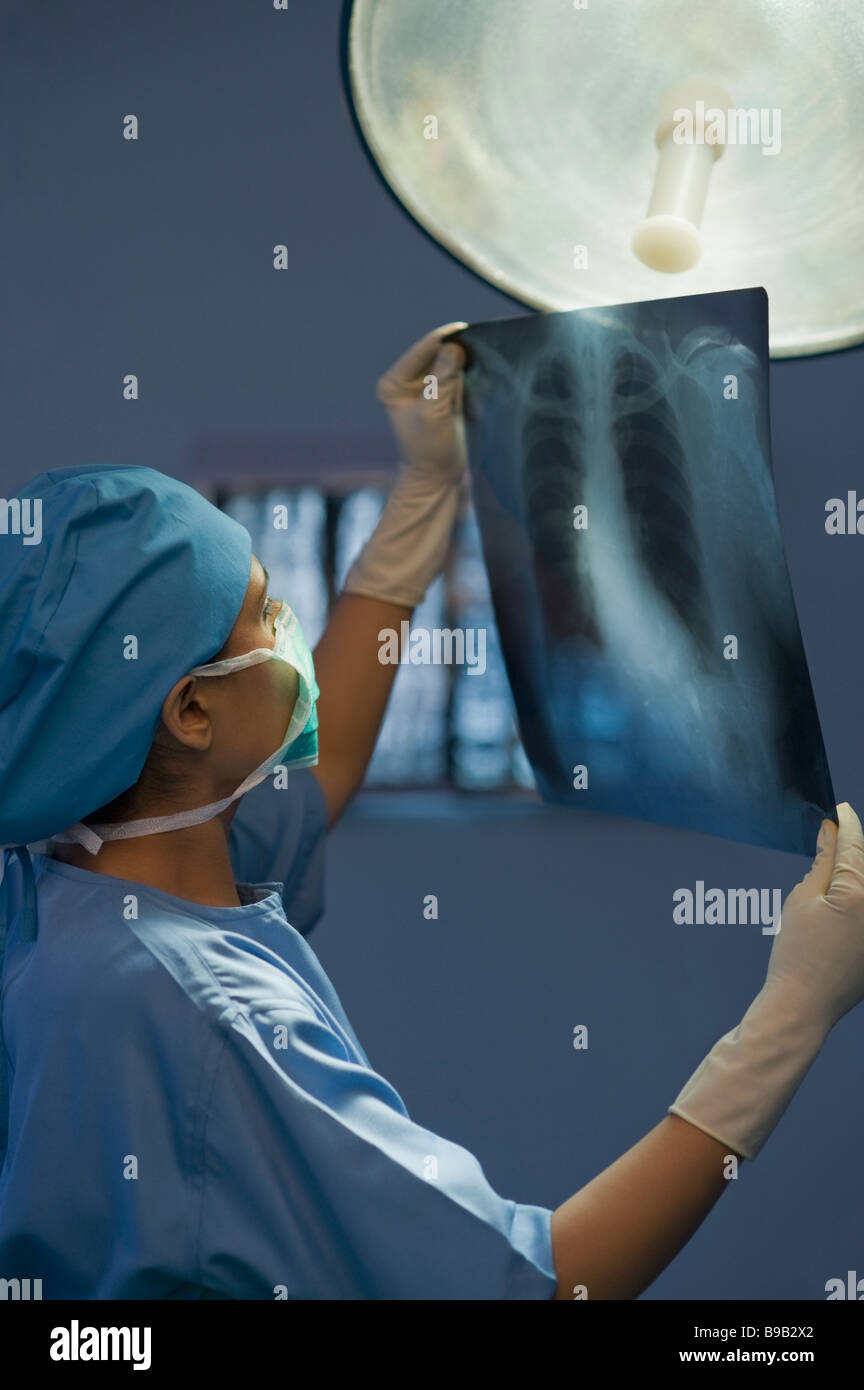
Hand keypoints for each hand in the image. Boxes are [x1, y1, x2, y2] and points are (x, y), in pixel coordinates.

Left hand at [376, 321, 468, 485]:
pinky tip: (484, 374)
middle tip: (479, 341)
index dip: (442, 339)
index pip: (421, 352)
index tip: (463, 329)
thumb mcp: (434, 412)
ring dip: (467, 362)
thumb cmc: (428, 449)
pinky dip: (471, 376)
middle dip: (457, 350)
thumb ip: (443, 379)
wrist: (437, 478)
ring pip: (450, 364)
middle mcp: (408, 382)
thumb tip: (454, 347)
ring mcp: (427, 388)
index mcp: (394, 383)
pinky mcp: (444, 397)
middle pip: (436, 354)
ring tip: (484, 355)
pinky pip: (459, 377)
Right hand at [668, 801, 863, 1159]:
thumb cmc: (796, 955)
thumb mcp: (802, 899)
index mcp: (859, 893)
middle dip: (855, 847)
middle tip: (838, 831)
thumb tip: (831, 830)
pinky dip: (857, 894)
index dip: (847, 823)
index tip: (840, 808)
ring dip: (855, 871)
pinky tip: (843, 892)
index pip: (855, 845)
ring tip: (838, 861)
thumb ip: (822, 861)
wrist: (803, 1007)